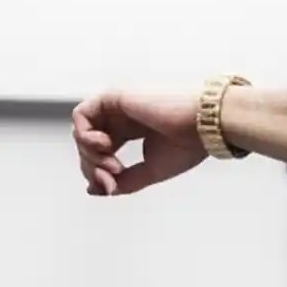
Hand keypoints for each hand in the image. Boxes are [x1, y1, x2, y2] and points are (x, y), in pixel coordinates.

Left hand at [71, 89, 205, 195]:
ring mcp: (117, 106)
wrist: (205, 125)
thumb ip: (124, 182)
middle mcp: (122, 117)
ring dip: (90, 154)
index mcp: (133, 130)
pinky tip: (104, 146)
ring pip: (82, 132)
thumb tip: (96, 189)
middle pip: (88, 145)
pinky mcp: (114, 97)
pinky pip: (81, 115)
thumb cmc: (189, 143)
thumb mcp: (151, 171)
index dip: (99, 174)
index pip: (102, 153)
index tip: (111, 188)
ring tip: (112, 164)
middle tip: (111, 180)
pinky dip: (84, 135)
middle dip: (93, 168)